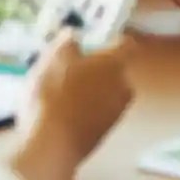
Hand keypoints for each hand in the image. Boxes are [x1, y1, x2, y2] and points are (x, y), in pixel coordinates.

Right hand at [10, 30, 134, 179]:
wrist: (53, 145)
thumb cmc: (54, 94)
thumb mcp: (54, 58)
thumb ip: (67, 42)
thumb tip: (73, 34)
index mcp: (115, 65)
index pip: (127, 45)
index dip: (113, 40)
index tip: (96, 40)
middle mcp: (123, 88)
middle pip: (116, 72)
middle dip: (97, 69)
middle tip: (71, 68)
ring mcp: (116, 114)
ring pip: (106, 94)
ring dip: (90, 90)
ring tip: (61, 93)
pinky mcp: (104, 134)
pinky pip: (98, 113)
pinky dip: (86, 110)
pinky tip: (63, 113)